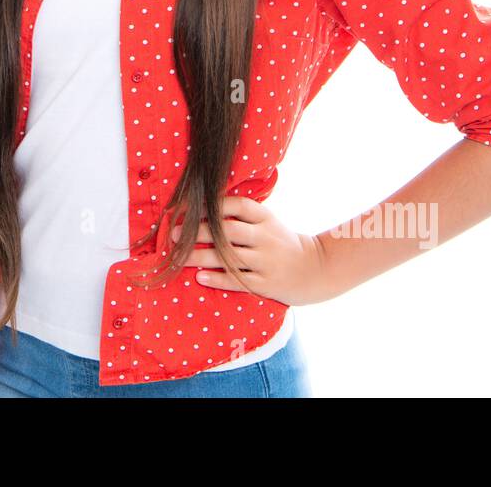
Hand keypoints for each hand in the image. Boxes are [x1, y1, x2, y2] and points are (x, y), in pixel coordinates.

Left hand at [169, 195, 334, 305]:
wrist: (314, 269)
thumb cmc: (280, 242)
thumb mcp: (268, 221)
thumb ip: (241, 215)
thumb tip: (201, 206)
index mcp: (265, 218)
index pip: (236, 206)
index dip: (211, 206)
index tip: (187, 209)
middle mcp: (265, 238)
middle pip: (227, 232)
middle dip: (198, 232)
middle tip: (175, 233)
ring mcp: (266, 262)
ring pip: (228, 258)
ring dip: (200, 257)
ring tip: (178, 258)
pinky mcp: (265, 284)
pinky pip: (237, 281)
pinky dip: (218, 279)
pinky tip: (200, 277)